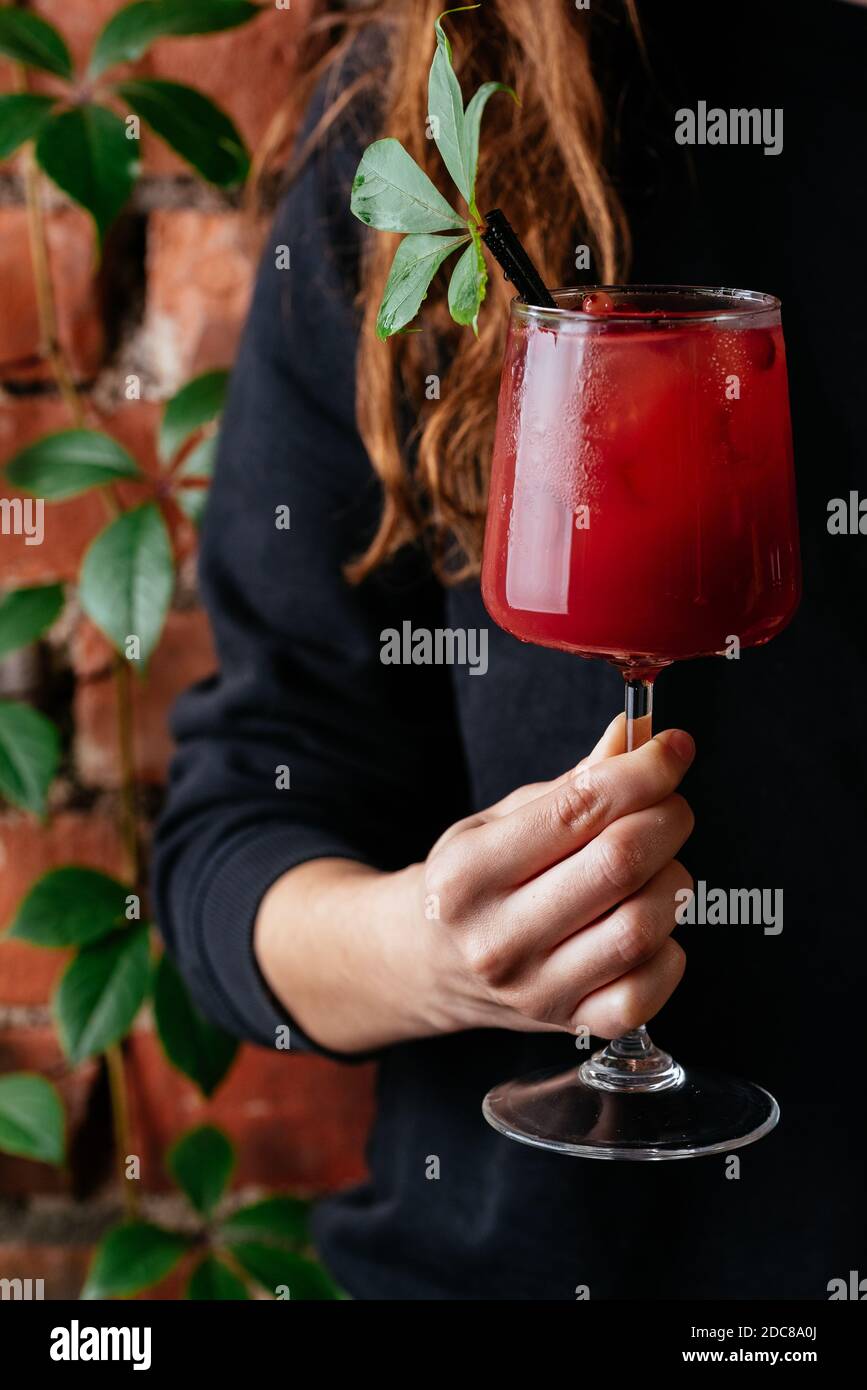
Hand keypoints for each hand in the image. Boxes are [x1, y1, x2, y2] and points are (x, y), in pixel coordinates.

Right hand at [421, 715, 694, 1039]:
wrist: (425, 963)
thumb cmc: (471, 882)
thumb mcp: (499, 820)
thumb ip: (574, 785)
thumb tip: (640, 739)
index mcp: (470, 871)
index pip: (579, 809)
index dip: (643, 772)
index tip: (672, 748)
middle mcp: (498, 936)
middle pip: (619, 864)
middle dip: (667, 818)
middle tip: (669, 805)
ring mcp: (535, 989)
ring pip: (642, 926)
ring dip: (672, 881)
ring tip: (657, 866)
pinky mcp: (570, 1024)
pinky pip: (648, 990)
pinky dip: (669, 950)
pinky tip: (648, 925)